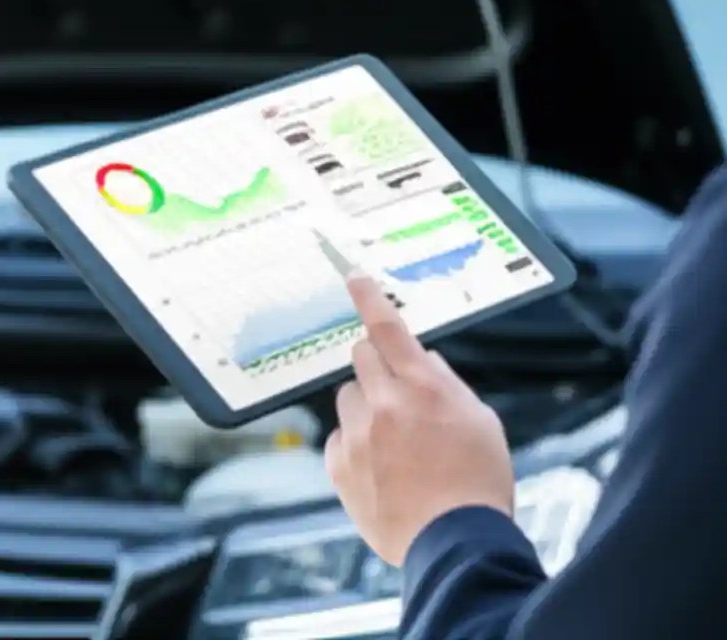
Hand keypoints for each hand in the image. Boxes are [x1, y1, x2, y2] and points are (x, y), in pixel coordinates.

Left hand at [325, 271, 514, 566]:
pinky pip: (340, 436)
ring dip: (366, 405)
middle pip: (361, 356)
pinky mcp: (339, 464)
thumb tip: (425, 363)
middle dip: (376, 363)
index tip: (353, 279)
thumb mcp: (480, 421)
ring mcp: (358, 434)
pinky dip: (356, 443)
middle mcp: (383, 403)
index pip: (387, 327)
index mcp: (422, 386)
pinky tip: (383, 467)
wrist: (453, 542)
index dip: (368, 298)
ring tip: (395, 440)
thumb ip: (447, 385)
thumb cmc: (477, 482)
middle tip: (397, 389)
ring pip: (348, 396)